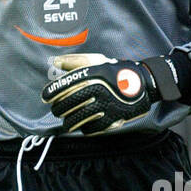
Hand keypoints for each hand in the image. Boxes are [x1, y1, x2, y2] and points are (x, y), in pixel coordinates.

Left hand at [41, 53, 161, 133]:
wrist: (144, 83)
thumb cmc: (116, 71)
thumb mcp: (98, 61)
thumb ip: (76, 61)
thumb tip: (55, 63)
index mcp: (94, 74)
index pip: (66, 85)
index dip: (52, 92)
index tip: (45, 97)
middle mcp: (99, 89)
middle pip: (70, 103)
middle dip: (58, 109)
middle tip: (56, 110)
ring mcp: (106, 104)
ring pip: (79, 117)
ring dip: (68, 122)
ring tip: (65, 123)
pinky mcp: (114, 117)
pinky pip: (93, 127)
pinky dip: (84, 129)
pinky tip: (81, 127)